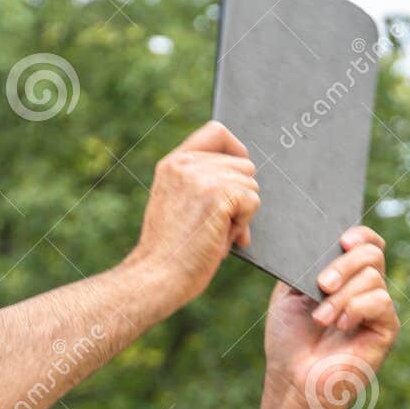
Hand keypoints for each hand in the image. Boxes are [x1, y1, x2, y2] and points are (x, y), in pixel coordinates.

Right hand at [126, 121, 260, 311]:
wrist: (156, 276)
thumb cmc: (170, 252)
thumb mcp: (179, 205)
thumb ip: (202, 185)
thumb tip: (247, 180)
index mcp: (173, 163)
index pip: (216, 132)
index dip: (235, 150)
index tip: (238, 174)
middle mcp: (186, 164)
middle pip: (243, 163)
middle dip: (240, 195)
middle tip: (220, 224)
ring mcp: (201, 177)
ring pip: (251, 184)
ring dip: (241, 212)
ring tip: (216, 233)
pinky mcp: (217, 194)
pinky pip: (252, 201)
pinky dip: (243, 224)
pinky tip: (221, 239)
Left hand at [264, 227, 398, 408]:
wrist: (294, 381)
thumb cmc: (289, 343)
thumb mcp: (289, 294)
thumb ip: (306, 265)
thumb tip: (319, 241)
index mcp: (344, 278)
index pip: (366, 244)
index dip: (360, 235)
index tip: (343, 239)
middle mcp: (365, 290)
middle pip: (372, 254)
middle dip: (344, 264)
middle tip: (322, 285)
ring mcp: (377, 309)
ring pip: (372, 277)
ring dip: (341, 296)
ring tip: (321, 320)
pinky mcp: (386, 329)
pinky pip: (380, 301)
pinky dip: (356, 308)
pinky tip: (341, 325)